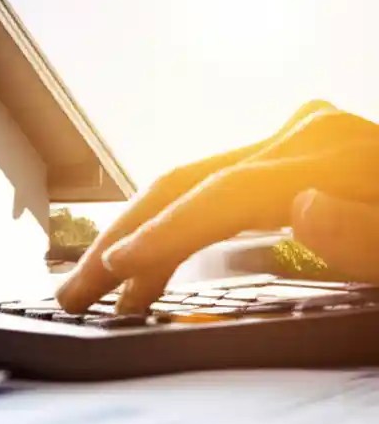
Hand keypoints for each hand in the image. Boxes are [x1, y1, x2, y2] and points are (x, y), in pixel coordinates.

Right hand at [56, 100, 378, 314]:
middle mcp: (306, 132)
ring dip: (138, 235)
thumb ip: (370, 233)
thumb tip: (300, 203)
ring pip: (191, 182)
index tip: (112, 278)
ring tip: (97, 289)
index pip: (222, 195)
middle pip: (186, 180)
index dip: (163, 238)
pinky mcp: (295, 154)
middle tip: (73, 291)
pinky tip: (152, 263)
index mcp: (334, 150)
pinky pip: (215, 188)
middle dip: (121, 238)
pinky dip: (176, 227)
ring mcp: (298, 138)